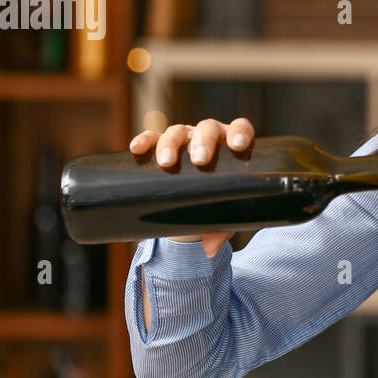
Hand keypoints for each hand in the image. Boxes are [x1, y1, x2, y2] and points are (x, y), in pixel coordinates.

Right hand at [128, 117, 254, 256]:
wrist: (189, 203)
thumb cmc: (214, 202)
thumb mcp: (222, 216)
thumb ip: (221, 229)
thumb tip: (209, 249)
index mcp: (230, 145)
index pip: (240, 128)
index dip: (240, 132)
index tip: (239, 145)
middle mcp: (208, 136)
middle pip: (206, 129)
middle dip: (203, 142)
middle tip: (200, 160)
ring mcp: (184, 138)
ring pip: (177, 131)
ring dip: (171, 143)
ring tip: (166, 163)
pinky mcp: (159, 144)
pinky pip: (151, 138)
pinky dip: (144, 140)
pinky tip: (136, 149)